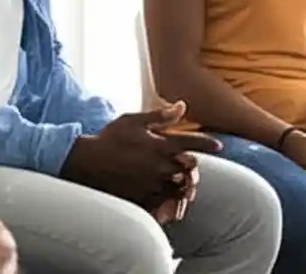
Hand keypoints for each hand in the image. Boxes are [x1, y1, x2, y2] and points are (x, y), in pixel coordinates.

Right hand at [60, 101, 220, 215]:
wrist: (86, 163)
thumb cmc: (109, 139)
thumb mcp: (133, 121)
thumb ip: (160, 116)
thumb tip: (182, 105)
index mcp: (160, 144)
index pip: (193, 143)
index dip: (208, 143)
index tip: (219, 145)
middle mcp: (160, 164)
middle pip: (191, 167)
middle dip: (194, 165)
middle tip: (192, 165)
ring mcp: (153, 182)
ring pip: (180, 185)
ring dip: (184, 182)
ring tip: (182, 181)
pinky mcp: (143, 197)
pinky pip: (165, 201)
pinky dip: (170, 198)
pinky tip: (168, 195)